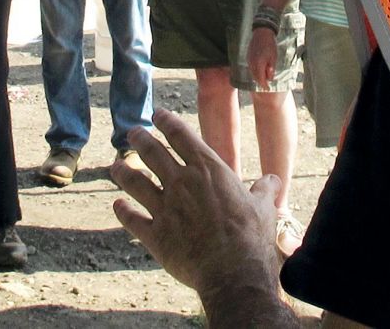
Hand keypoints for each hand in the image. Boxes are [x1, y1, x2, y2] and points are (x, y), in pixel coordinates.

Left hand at [111, 109, 284, 304]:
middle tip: (133, 133)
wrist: (233, 273)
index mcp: (208, 169)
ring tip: (116, 166)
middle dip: (140, 139)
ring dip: (123, 172)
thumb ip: (264, 190)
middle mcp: (181, 182)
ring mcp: (165, 208)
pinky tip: (118, 205)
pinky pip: (132, 218)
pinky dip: (123, 211)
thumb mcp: (264, 208)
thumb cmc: (252, 238)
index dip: (167, 122)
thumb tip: (272, 180)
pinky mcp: (155, 235)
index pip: (181, 135)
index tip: (158, 115)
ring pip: (135, 181)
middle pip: (152, 152)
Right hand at [247, 27, 278, 87]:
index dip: (264, 85)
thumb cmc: (270, 45)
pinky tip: (260, 70)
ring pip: (252, 72)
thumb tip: (270, 79)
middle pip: (255, 77)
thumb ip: (271, 69)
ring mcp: (249, 60)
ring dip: (257, 77)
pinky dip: (255, 71)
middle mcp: (252, 63)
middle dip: (261, 82)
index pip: (260, 79)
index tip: (268, 89)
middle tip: (266, 85)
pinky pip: (251, 67)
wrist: (262, 33)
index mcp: (259, 64)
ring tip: (264, 78)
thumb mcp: (273, 58)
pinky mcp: (248, 57)